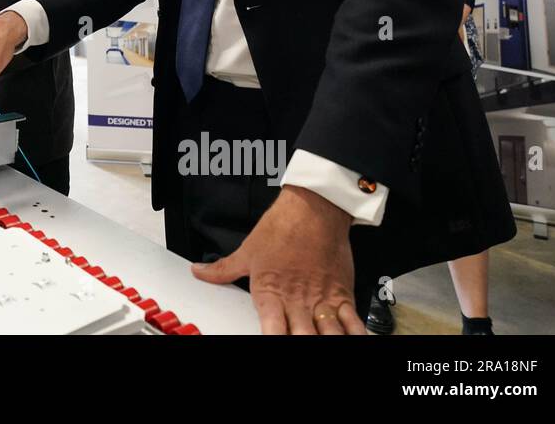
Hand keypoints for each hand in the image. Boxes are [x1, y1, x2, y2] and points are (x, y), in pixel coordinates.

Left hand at [191, 185, 365, 334]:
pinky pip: (352, 322)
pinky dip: (354, 333)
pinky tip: (354, 339)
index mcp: (270, 293)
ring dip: (327, 341)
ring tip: (325, 345)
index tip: (272, 341)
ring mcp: (321, 299)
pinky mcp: (342, 293)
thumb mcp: (247, 251)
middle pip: (302, 337)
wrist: (312, 209)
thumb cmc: (281, 228)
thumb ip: (223, 269)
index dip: (273, 340)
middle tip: (299, 343)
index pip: (272, 331)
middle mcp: (297, 301)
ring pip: (329, 334)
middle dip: (302, 343)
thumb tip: (199, 272)